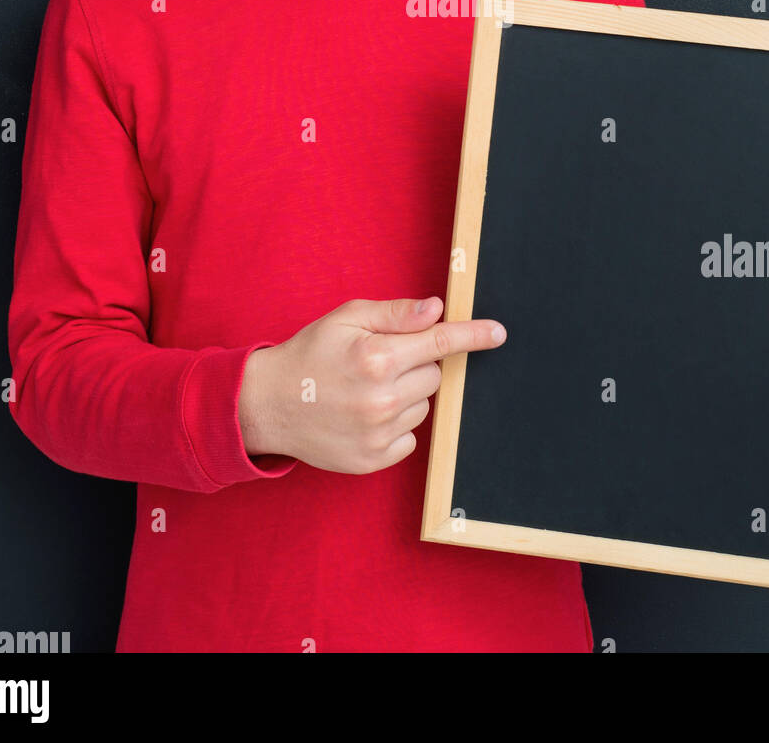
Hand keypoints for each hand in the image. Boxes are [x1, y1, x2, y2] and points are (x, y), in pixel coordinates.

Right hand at [239, 295, 505, 473]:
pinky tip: (365, 415)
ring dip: (407, 395)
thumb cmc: (310, 354)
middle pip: (434, 376)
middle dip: (417, 365)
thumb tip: (436, 310)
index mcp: (377, 357)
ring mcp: (378, 433)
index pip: (439, 343)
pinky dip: (396, 425)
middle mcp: (382, 397)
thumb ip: (395, 314)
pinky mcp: (373, 459)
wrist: (269, 404)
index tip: (498, 333)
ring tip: (367, 390)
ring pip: (423, 406)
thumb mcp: (346, 318)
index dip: (473, 335)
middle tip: (381, 362)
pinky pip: (410, 436)